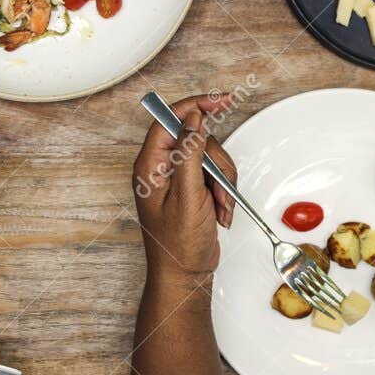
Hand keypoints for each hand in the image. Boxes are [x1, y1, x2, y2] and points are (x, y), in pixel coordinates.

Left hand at [132, 91, 236, 290]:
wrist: (185, 275)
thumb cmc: (177, 245)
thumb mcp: (187, 196)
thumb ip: (190, 154)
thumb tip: (192, 119)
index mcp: (150, 165)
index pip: (170, 119)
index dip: (195, 106)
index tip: (221, 100)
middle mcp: (162, 168)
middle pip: (198, 138)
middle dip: (217, 164)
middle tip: (217, 189)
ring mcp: (179, 178)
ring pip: (212, 157)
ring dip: (223, 183)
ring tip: (217, 207)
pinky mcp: (194, 188)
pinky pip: (217, 174)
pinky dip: (224, 192)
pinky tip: (219, 212)